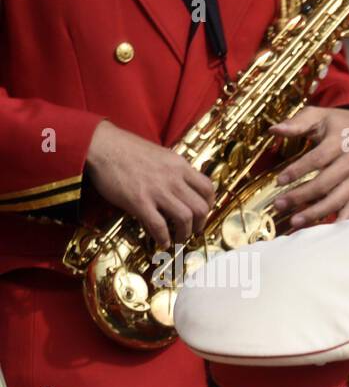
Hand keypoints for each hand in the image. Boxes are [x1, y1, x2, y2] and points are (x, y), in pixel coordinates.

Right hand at [84, 120, 214, 246]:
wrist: (100, 144)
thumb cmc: (126, 149)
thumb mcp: (160, 155)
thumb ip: (173, 171)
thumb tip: (182, 188)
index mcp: (180, 165)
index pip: (208, 188)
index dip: (209, 204)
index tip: (203, 212)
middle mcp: (173, 178)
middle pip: (201, 208)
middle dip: (200, 223)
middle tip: (193, 230)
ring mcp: (157, 190)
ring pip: (185, 219)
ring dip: (184, 233)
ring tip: (178, 238)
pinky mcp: (139, 201)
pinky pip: (159, 226)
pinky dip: (164, 238)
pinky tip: (162, 242)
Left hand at [271, 106, 348, 227]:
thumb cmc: (339, 124)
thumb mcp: (319, 116)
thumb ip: (296, 123)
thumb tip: (273, 130)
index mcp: (341, 142)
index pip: (317, 159)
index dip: (297, 171)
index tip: (279, 181)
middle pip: (325, 184)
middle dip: (301, 196)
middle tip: (279, 205)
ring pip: (337, 200)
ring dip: (315, 213)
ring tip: (295, 221)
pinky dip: (338, 221)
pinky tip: (323, 231)